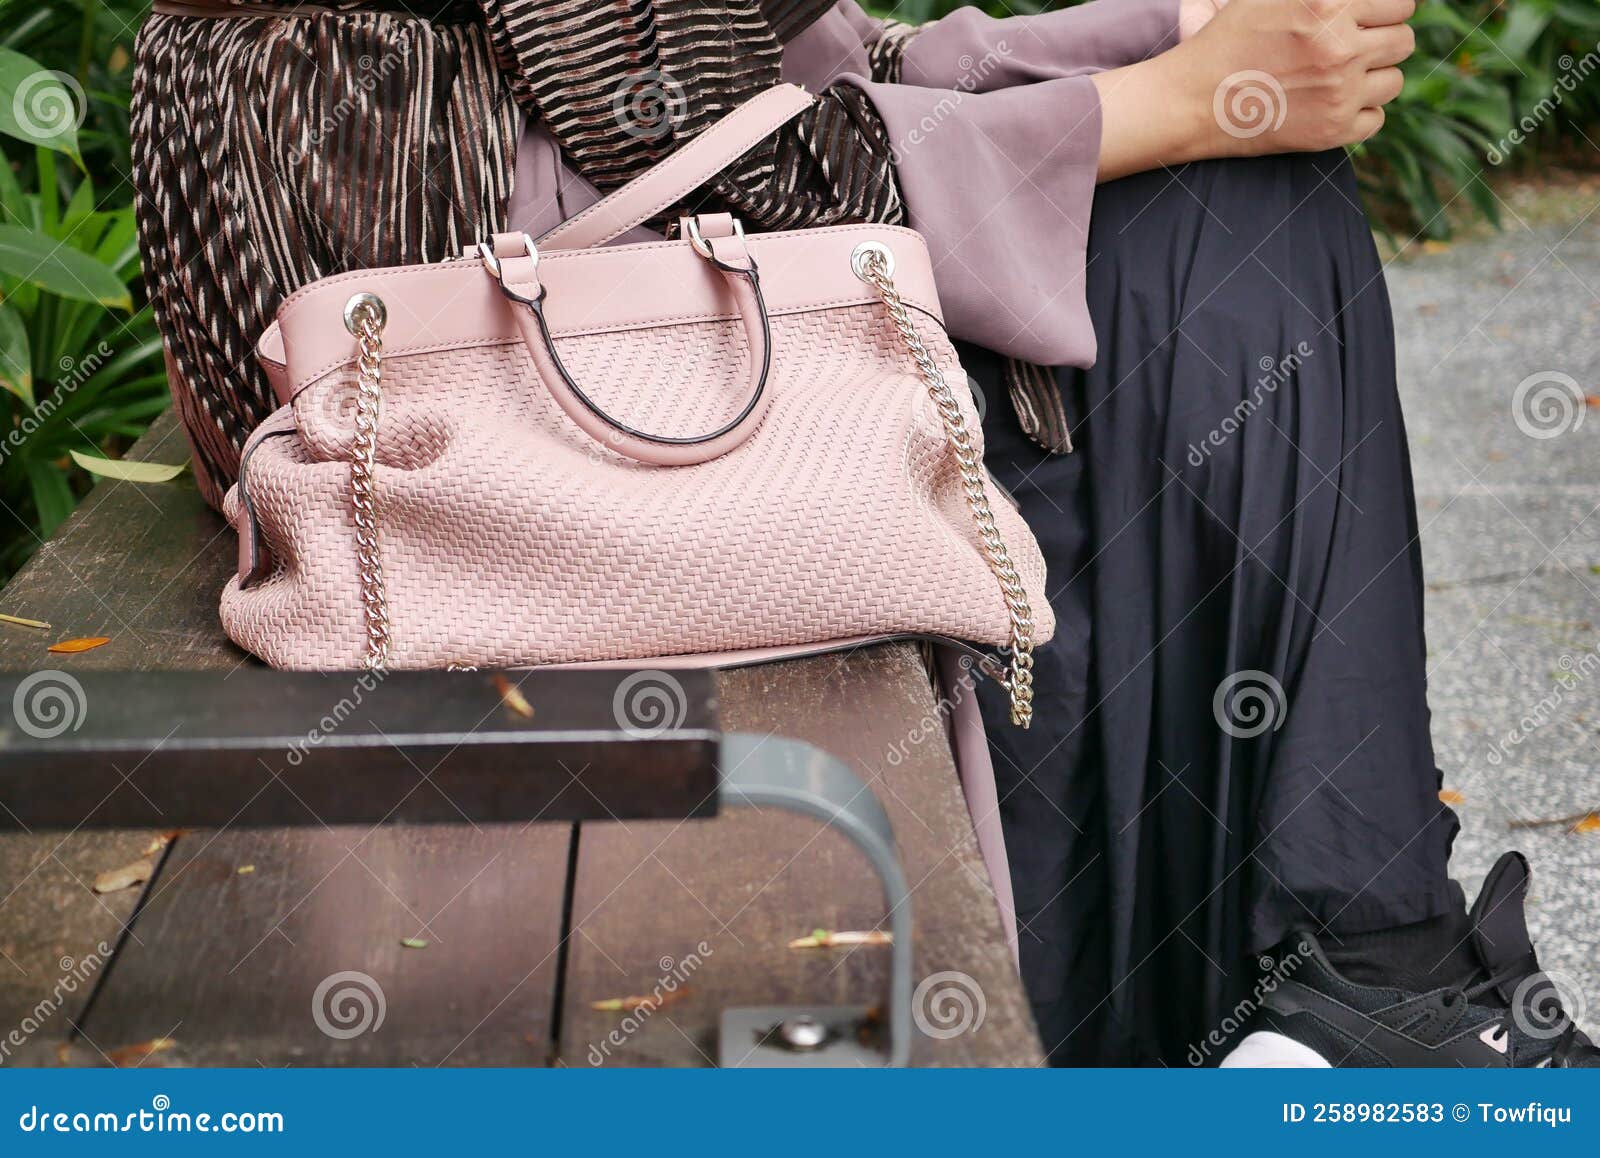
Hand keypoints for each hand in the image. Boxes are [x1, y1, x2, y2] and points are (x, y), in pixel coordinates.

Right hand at [1092, 0, 1414, 179]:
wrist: (1191, 101)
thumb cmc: (1228, 41)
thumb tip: (1363, 3)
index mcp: (1328, 5)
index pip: (1401, 4)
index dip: (1387, 12)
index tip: (1370, 21)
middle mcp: (1340, 47)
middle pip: (1403, 42)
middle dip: (1383, 43)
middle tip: (1353, 50)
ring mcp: (1338, 92)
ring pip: (1394, 81)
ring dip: (1373, 79)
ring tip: (1340, 79)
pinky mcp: (1331, 131)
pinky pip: (1376, 119)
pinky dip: (1360, 113)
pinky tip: (1332, 105)